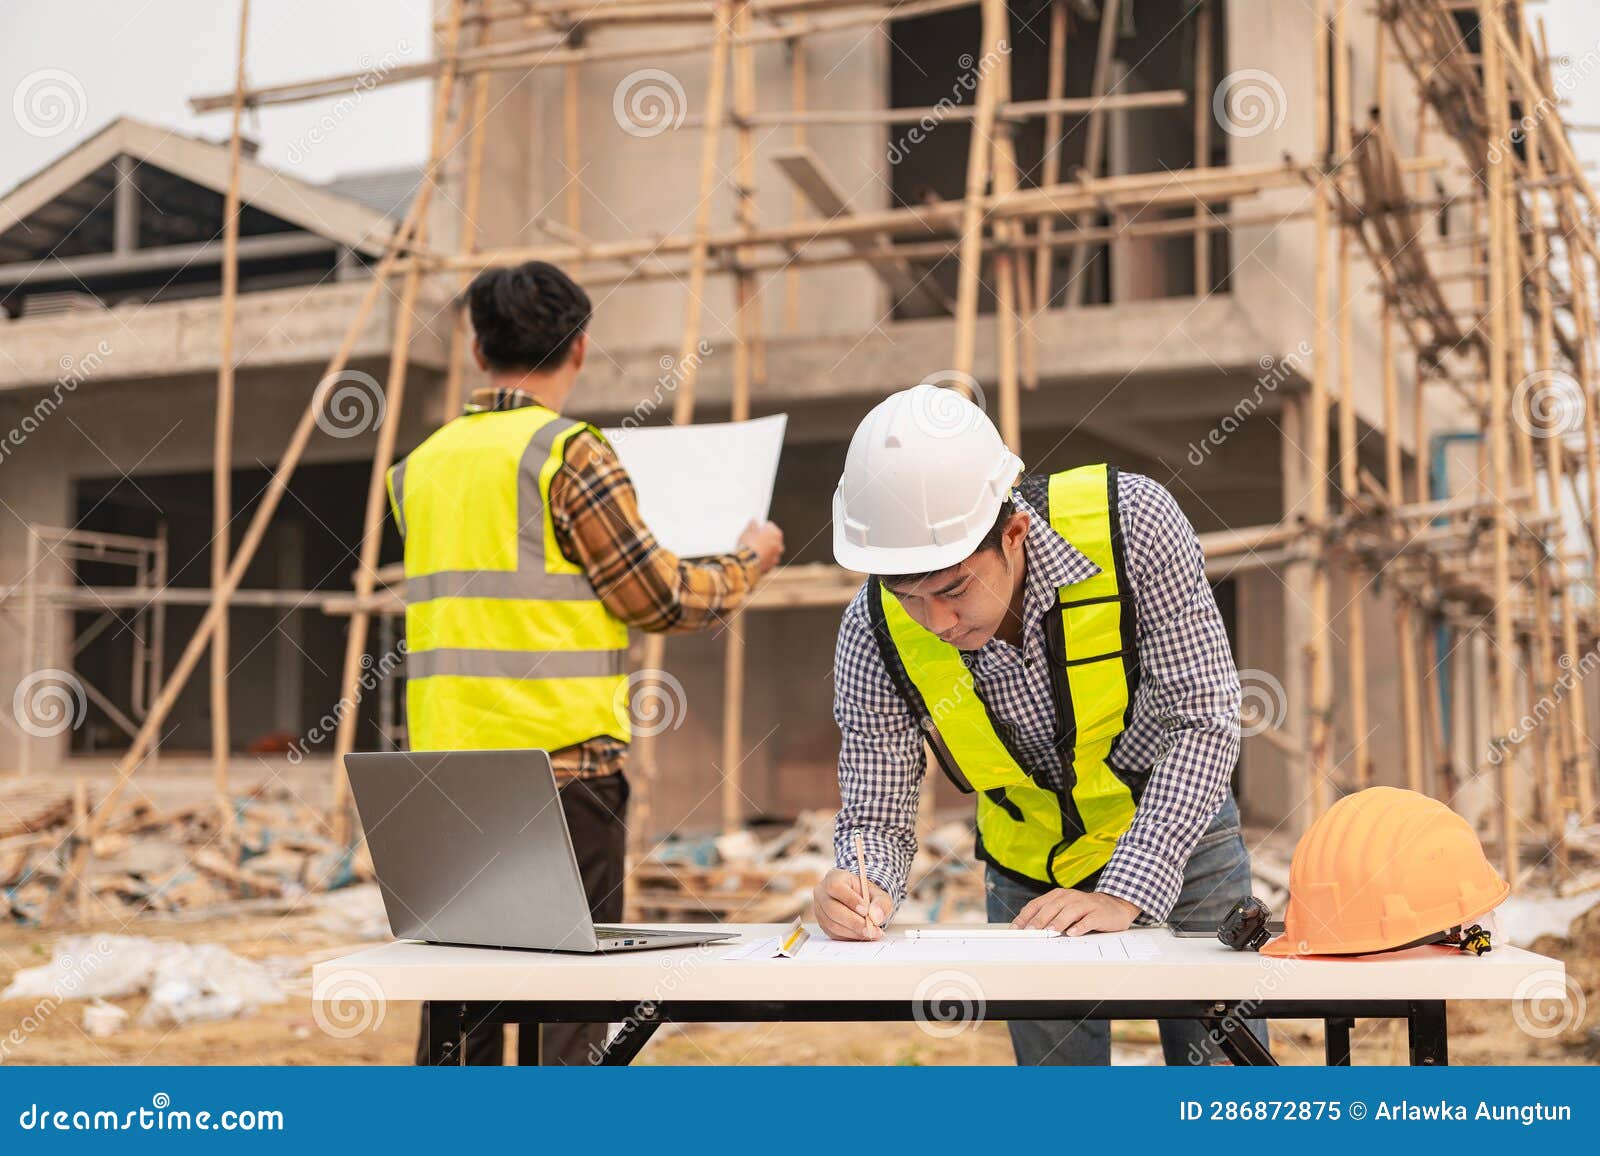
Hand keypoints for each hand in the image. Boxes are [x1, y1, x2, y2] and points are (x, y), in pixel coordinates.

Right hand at [738, 519, 784, 574]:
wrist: (746, 564)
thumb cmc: (748, 544)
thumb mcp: (747, 531)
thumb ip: (752, 525)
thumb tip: (753, 521)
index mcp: (776, 534)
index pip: (770, 527)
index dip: (762, 527)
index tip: (756, 529)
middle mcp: (779, 546)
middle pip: (772, 540)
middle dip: (765, 540)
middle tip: (755, 540)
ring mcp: (776, 558)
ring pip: (771, 552)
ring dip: (765, 551)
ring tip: (753, 552)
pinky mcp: (770, 568)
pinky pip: (767, 562)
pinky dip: (762, 560)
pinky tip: (753, 560)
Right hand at [813, 868, 891, 940]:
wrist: (860, 903)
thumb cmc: (867, 895)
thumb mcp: (879, 895)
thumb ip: (881, 904)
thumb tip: (876, 917)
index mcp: (834, 877)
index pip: (836, 887)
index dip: (850, 900)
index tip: (866, 911)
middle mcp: (822, 892)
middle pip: (832, 908)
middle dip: (853, 921)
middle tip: (871, 929)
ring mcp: (819, 909)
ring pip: (832, 923)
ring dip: (853, 931)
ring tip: (870, 933)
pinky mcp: (822, 923)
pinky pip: (833, 933)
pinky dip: (849, 936)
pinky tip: (861, 934)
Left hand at [1013, 889, 1138, 935]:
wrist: (1115, 905)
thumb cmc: (1085, 910)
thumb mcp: (1064, 909)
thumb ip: (1048, 916)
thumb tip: (1027, 930)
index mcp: (1058, 895)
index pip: (1037, 904)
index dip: (1025, 916)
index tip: (1015, 929)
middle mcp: (1070, 897)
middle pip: (1051, 907)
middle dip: (1039, 920)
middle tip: (1030, 931)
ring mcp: (1085, 904)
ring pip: (1069, 912)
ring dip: (1058, 922)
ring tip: (1050, 932)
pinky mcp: (1098, 913)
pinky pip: (1088, 920)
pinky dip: (1080, 926)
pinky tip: (1073, 933)